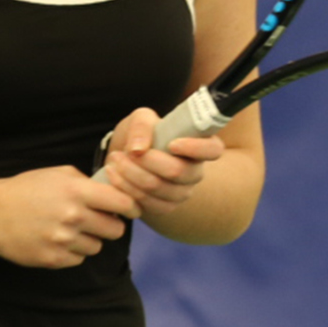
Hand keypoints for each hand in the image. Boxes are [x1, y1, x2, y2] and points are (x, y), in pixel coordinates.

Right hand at [0, 167, 142, 268]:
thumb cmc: (27, 189)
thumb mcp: (58, 174)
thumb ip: (88, 183)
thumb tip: (114, 193)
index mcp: (77, 191)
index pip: (122, 203)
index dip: (130, 207)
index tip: (130, 210)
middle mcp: (73, 216)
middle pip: (115, 230)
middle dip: (110, 225)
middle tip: (97, 220)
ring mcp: (63, 240)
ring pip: (97, 247)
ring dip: (89, 239)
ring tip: (70, 229)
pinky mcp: (54, 259)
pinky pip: (79, 259)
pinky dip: (73, 251)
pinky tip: (57, 239)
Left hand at [99, 107, 223, 219]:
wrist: (125, 157)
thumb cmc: (141, 134)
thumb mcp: (140, 119)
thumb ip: (142, 126)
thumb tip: (139, 149)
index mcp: (198, 145)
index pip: (213, 149)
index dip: (196, 148)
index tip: (172, 144)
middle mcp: (194, 172)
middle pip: (178, 172)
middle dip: (147, 162)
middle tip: (125, 152)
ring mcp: (181, 192)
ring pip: (158, 189)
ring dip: (131, 175)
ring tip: (115, 161)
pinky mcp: (164, 207)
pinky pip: (148, 203)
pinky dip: (126, 189)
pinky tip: (114, 176)